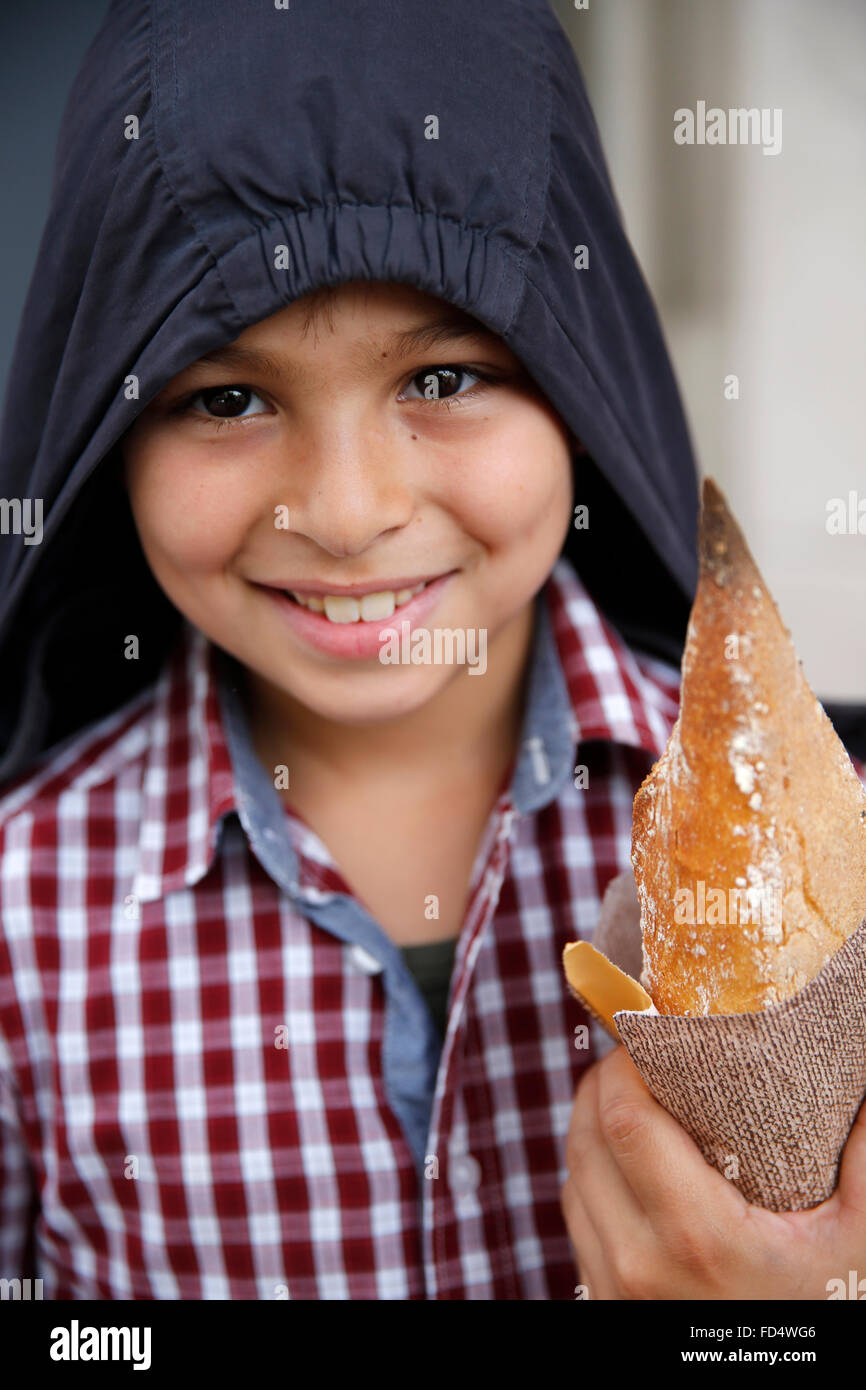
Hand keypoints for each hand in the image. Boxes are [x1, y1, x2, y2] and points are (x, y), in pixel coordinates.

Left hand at [561, 1044, 865, 1298]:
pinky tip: (628, 1159)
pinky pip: (577, 1218)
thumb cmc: (832, 1313)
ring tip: (636, 1098)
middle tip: (643, 1056)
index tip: (653, 1034)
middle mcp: (638, 1265)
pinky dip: (591, 1175)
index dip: (627, 1062)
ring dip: (594, 1126)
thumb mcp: (862, 1241)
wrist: (781, 1383)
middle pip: (586, 1136)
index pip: (623, 1118)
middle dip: (606, 1082)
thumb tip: (865, 1072)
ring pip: (572, 1175)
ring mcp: (613, 1290)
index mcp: (698, 1238)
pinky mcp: (603, 1306)